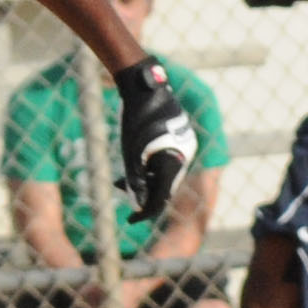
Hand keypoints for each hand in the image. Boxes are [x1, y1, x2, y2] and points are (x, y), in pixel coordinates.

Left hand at [115, 59, 196, 223]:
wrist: (145, 87)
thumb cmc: (135, 119)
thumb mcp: (130, 154)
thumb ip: (135, 181)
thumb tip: (137, 204)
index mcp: (173, 163)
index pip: (161, 198)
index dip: (145, 212)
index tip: (131, 219)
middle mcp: (185, 155)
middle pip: (164, 186)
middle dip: (143, 192)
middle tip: (121, 190)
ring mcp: (185, 144)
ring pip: (166, 172)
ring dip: (146, 178)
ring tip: (124, 177)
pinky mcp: (182, 136)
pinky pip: (168, 158)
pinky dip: (152, 164)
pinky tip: (138, 161)